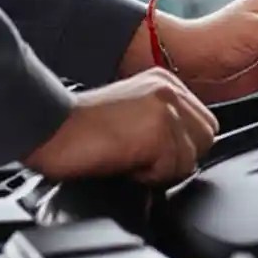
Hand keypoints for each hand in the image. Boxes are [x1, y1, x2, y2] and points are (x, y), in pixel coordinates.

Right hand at [23, 68, 217, 184]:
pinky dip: (148, 175)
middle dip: (177, 158)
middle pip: (206, 139)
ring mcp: (167, 106)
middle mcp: (170, 88)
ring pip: (191, 158)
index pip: (203, 124)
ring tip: (127, 157)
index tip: (150, 152)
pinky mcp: (160, 128)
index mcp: (165, 81)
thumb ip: (162, 123)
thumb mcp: (132, 116)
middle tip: (139, 158)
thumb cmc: (81, 130)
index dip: (180, 147)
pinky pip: (173, 169)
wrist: (51, 129)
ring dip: (159, 169)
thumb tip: (186, 151)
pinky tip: (123, 161)